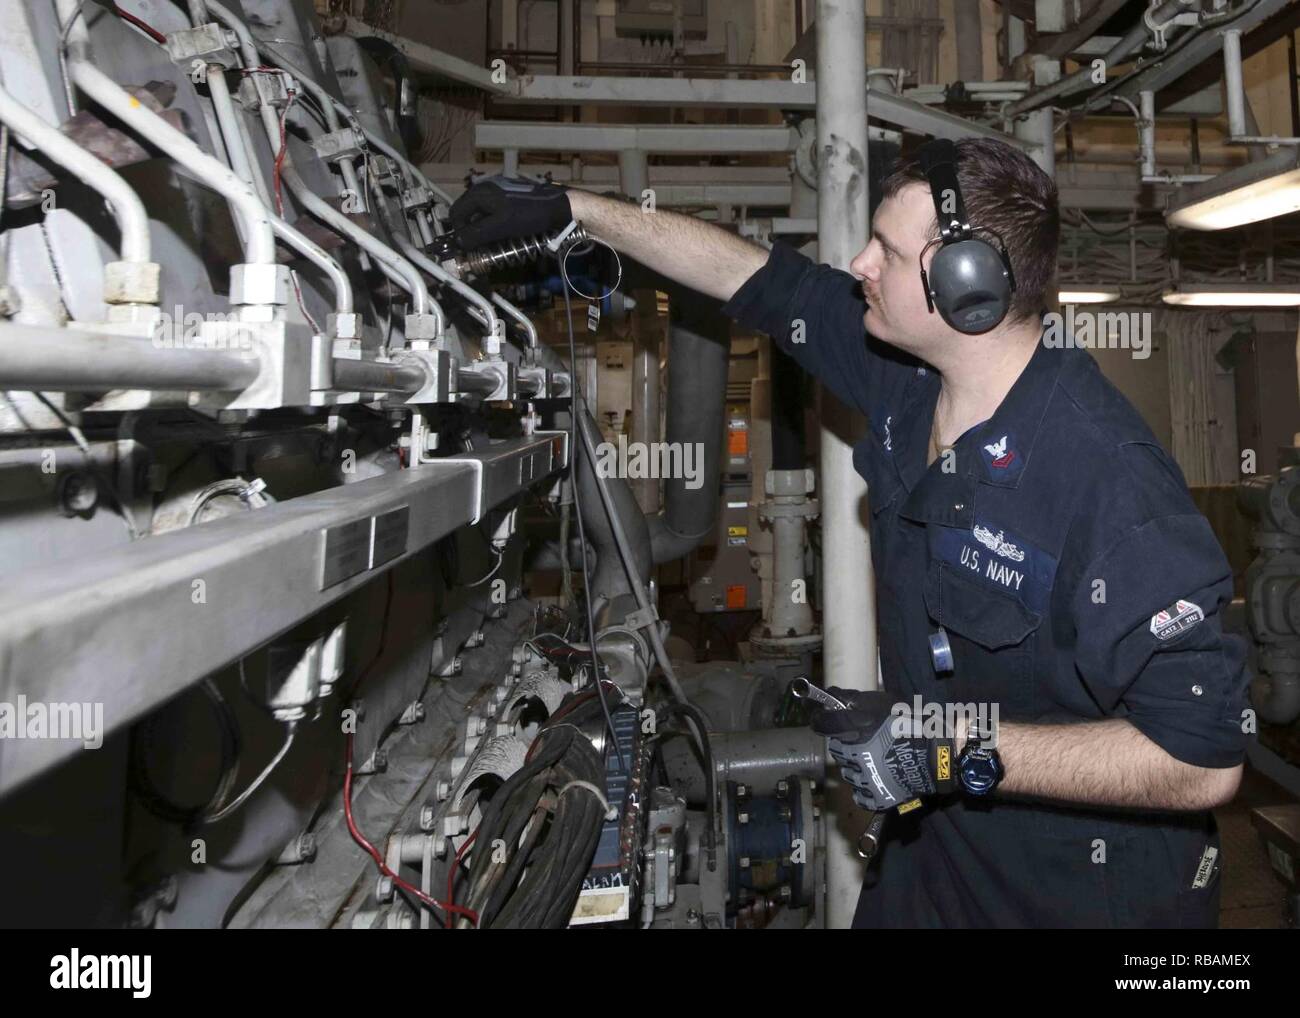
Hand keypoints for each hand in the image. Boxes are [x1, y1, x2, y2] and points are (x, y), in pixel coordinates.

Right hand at [447, 174, 572, 250]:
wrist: (557, 206)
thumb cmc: (529, 215)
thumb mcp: (500, 227)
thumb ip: (477, 234)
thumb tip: (458, 242)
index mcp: (480, 193)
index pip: (456, 213)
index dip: (459, 232)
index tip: (467, 247)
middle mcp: (485, 189)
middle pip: (468, 214)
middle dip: (471, 231)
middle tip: (480, 246)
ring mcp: (496, 191)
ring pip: (480, 214)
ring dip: (483, 229)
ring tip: (493, 242)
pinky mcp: (507, 196)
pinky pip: (492, 212)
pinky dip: (493, 224)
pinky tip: (503, 232)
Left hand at [808, 687, 955, 811]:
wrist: (940, 754)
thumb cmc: (912, 723)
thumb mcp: (884, 702)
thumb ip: (855, 699)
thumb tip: (833, 694)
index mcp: (857, 729)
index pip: (823, 724)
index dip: (821, 719)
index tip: (821, 718)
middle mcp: (856, 755)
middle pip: (836, 750)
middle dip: (844, 744)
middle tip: (859, 740)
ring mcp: (866, 778)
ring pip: (847, 772)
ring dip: (854, 765)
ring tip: (871, 759)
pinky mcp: (878, 796)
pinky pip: (859, 795)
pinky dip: (863, 788)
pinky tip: (873, 778)